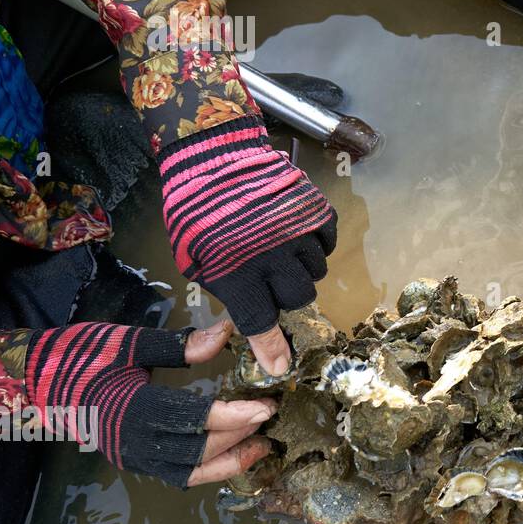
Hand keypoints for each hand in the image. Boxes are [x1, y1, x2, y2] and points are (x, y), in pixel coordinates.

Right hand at [0, 319, 277, 487]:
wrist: (41, 382)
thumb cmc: (83, 358)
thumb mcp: (129, 343)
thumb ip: (178, 345)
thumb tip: (226, 333)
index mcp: (132, 410)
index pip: (191, 420)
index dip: (232, 416)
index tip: (264, 407)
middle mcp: (134, 442)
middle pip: (197, 451)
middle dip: (239, 436)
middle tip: (270, 416)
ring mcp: (134, 457)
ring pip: (190, 472)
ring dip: (229, 460)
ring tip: (261, 444)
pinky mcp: (136, 461)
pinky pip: (179, 474)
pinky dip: (209, 468)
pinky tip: (234, 452)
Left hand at [157, 116, 336, 375]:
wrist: (214, 156)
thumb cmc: (195, 212)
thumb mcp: (194, 258)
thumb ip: (224, 288)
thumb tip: (250, 316)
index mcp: (236, 271)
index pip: (260, 320)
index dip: (271, 347)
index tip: (281, 367)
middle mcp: (272, 256)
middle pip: (299, 296)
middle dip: (288, 296)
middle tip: (274, 282)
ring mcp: (297, 231)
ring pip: (317, 270)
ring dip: (302, 269)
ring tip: (283, 254)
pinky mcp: (314, 209)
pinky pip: (328, 241)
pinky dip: (318, 245)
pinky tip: (298, 237)